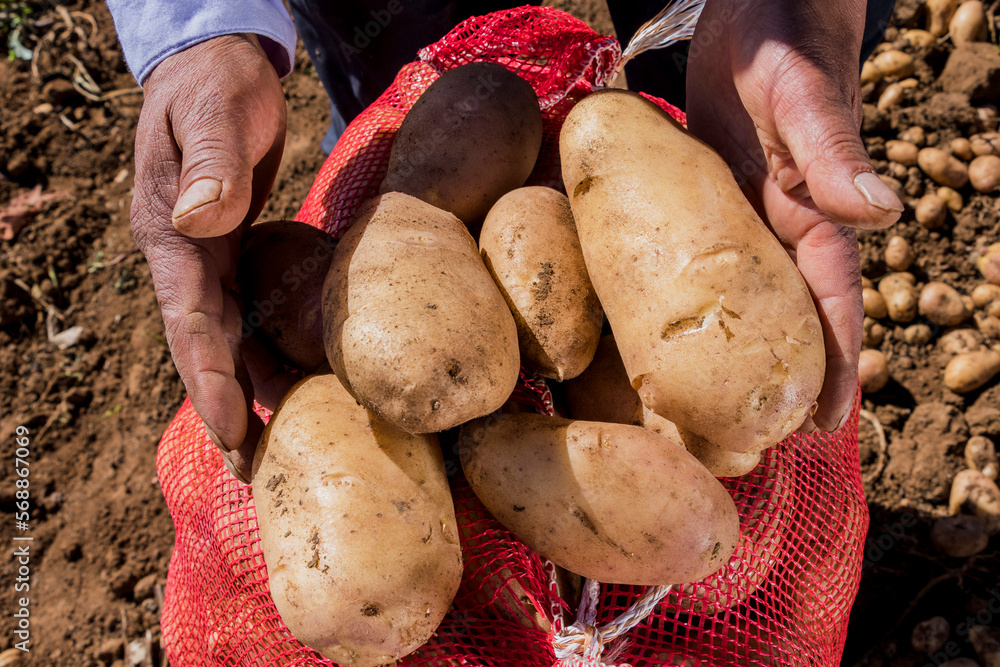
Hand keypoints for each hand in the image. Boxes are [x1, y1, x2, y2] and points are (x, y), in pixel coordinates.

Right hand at [132, 34, 295, 480]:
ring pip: (232, 336)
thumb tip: (204, 221)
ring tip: (278, 447)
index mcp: (171, 233)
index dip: (208, 377)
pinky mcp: (242, 251)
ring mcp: (214, 257)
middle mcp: (188, 256)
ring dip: (252, 390)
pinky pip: (255, 310)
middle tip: (250, 470)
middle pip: (206, 345)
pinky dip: (272, 348)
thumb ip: (210, 162)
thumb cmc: (218, 84)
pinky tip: (299, 382)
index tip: (230, 428)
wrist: (222, 67)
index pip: (190, 319)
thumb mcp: (214, 112)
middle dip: (225, 407)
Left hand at [685, 0, 901, 431]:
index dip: (834, 362)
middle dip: (777, 381)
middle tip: (756, 447)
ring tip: (701, 418)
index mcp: (814, 211)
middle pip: (784, 318)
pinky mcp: (703, 206)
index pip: (832, 300)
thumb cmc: (782, 40)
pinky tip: (659, 339)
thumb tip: (875, 210)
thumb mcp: (800, 92)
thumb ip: (831, 146)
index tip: (826, 422)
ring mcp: (741, 222)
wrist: (749, 9)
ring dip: (730, 357)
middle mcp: (781, 228)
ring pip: (740, 303)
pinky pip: (696, 266)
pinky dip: (688, 306)